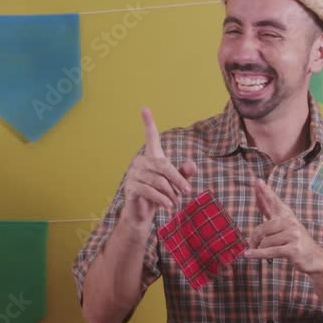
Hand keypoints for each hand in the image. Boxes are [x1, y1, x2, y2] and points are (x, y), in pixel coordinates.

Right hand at [121, 108, 195, 226]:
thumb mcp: (175, 184)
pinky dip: (162, 199)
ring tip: (175, 202)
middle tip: (188, 191)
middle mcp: (140, 162)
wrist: (143, 214)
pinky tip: (169, 206)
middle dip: (178, 179)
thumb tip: (192, 164)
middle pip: (163, 165)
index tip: (144, 108)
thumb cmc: (160, 195)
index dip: (148, 123)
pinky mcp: (131, 187)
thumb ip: (183, 173)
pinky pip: (150, 191)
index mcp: (151, 157)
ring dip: (170, 193)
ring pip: (158, 180)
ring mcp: (133, 174)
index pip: (151, 137)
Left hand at [244, 180, 322, 273]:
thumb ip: (271, 214)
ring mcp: (293, 235)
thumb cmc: (298, 243)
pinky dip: (257, 254)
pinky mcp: (293, 249)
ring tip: (258, 252)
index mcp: (287, 216)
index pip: (274, 202)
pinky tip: (248, 255)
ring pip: (265, 241)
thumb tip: (259, 200)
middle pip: (262, 228)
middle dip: (254, 239)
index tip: (258, 182)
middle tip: (250, 245)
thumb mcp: (285, 227)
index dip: (265, 192)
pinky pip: (269, 251)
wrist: (316, 259)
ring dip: (258, 249)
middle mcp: (290, 223)